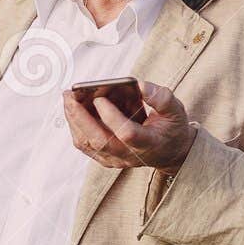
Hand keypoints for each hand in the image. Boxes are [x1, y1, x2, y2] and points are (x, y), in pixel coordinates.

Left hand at [62, 79, 194, 170]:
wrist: (169, 152)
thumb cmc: (170, 129)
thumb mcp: (175, 110)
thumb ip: (160, 97)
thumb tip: (139, 85)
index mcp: (149, 143)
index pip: (127, 134)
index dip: (112, 117)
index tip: (100, 98)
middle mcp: (129, 155)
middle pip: (99, 140)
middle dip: (81, 117)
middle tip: (70, 95)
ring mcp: (116, 159)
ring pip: (88, 143)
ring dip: (74, 120)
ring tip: (68, 98)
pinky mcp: (105, 159)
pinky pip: (85, 144)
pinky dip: (76, 126)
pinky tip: (73, 109)